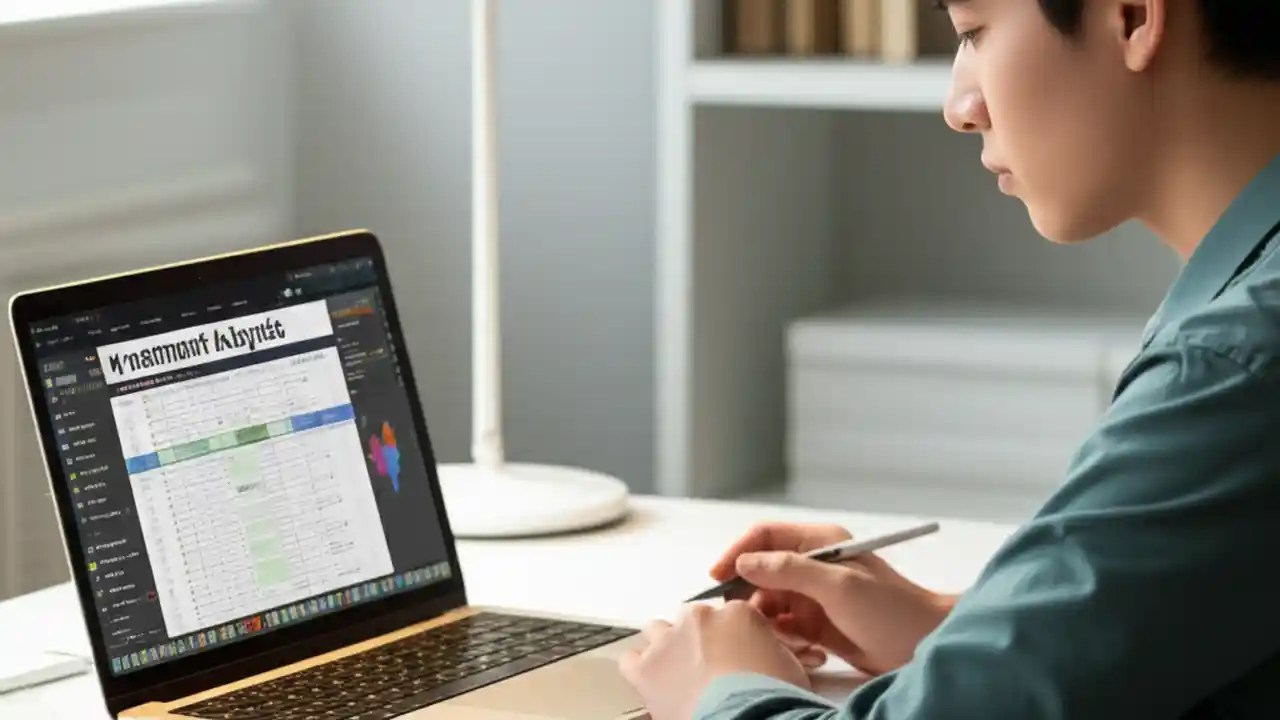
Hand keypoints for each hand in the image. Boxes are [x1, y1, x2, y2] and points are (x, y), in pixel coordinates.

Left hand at [620, 601, 809, 719]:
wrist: (743, 718)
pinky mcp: (645, 669)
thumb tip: (763, 655)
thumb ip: (768, 648)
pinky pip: (630, 660)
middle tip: (710, 666)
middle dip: (699, 638)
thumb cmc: (771, 697)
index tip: (738, 653)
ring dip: (667, 647)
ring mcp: (668, 641)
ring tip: (679, 672)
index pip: (731, 614)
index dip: (734, 636)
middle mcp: (698, 619)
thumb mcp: (788, 665)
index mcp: (736, 613)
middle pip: (692, 619)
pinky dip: (639, 667)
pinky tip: (652, 681)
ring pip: (658, 631)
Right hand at [711, 523, 954, 675]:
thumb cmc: (891, 609)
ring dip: (768, 621)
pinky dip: (784, 639)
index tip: (718, 577)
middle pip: (760, 571)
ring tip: (783, 639)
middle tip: (739, 618)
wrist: (926, 645)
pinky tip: (804, 651)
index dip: (738, 552)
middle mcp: (812, 565)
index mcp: (819, 543)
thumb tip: (745, 562)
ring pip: (768, 603)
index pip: (765, 536)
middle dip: (747, 594)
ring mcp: (813, 595)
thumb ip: (790, 570)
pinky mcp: (816, 624)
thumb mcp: (839, 586)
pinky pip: (784, 627)